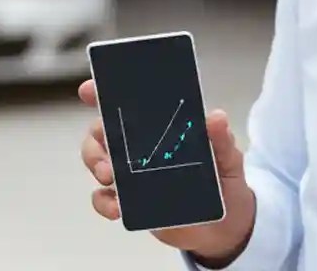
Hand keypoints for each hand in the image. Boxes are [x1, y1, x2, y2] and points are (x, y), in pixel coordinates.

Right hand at [79, 79, 256, 266]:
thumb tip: (216, 118)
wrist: (225, 227)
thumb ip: (221, 139)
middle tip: (107, 152)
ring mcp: (132, 174)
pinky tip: (117, 209)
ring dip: (95, 164)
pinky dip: (104, 202)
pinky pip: (104, 198)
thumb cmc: (224, 182)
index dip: (103, 93)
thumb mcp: (228, 158)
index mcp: (160, 128)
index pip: (128, 104)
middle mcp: (140, 146)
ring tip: (109, 177)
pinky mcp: (130, 202)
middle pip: (102, 131)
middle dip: (95, 138)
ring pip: (96, 159)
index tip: (88, 90)